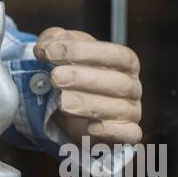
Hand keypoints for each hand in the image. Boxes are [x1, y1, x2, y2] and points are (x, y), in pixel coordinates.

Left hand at [33, 27, 141, 146]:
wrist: (72, 113)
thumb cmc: (74, 77)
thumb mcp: (64, 54)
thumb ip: (54, 41)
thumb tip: (46, 45)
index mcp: (124, 63)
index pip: (115, 54)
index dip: (84, 51)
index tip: (52, 52)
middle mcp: (132, 86)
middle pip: (118, 82)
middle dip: (83, 78)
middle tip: (55, 77)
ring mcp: (132, 112)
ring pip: (120, 109)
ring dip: (88, 104)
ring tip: (61, 101)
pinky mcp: (127, 134)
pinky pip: (129, 135)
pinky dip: (111, 131)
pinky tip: (90, 127)